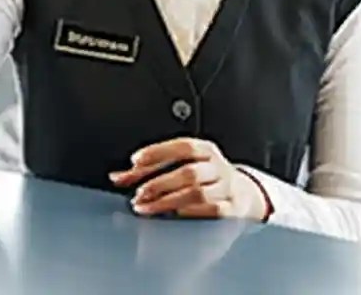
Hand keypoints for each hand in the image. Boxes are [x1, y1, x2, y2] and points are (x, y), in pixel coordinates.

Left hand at [108, 137, 268, 219]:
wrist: (244, 192)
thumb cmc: (204, 176)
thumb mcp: (181, 165)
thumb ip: (147, 171)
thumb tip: (117, 177)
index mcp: (205, 150)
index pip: (182, 147)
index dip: (158, 152)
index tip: (135, 162)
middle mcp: (217, 167)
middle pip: (189, 173)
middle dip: (160, 183)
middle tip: (138, 193)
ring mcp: (226, 188)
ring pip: (197, 194)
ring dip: (168, 201)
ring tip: (147, 207)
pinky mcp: (231, 208)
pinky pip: (212, 211)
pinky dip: (192, 212)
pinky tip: (175, 214)